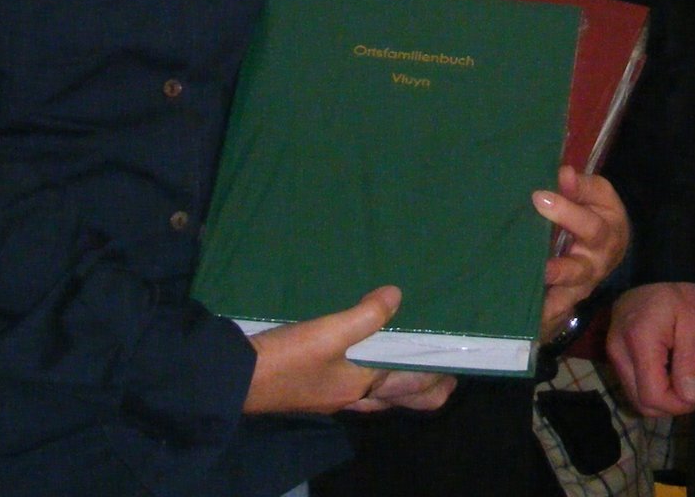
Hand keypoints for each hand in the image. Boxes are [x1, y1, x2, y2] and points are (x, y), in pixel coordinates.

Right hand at [244, 286, 451, 415]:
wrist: (235, 379)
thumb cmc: (285, 360)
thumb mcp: (328, 332)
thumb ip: (366, 315)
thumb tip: (396, 296)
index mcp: (364, 386)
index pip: (415, 389)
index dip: (439, 377)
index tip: (459, 360)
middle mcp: (354, 396)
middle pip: (402, 397)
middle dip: (425, 383)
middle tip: (442, 360)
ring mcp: (335, 395)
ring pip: (380, 391)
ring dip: (400, 377)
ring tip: (411, 351)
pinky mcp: (317, 387)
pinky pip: (358, 384)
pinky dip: (373, 371)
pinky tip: (367, 351)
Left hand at [534, 166, 630, 338]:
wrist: (614, 248)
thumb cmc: (600, 215)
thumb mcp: (598, 195)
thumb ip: (581, 186)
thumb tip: (563, 173)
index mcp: (606, 234)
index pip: (588, 225)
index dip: (565, 211)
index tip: (538, 196)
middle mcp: (594, 265)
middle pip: (578, 268)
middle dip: (558, 269)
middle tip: (538, 264)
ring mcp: (580, 287)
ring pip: (565, 295)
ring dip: (545, 295)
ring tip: (527, 291)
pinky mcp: (566, 301)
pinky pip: (553, 311)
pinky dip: (540, 315)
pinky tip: (521, 314)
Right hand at [606, 280, 694, 415]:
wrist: (654, 267)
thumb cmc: (677, 290)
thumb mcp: (693, 320)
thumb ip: (690, 360)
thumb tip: (690, 398)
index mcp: (639, 342)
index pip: (652, 396)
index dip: (678, 405)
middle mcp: (618, 353)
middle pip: (642, 403)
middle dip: (673, 404)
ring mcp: (613, 353)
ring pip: (636, 397)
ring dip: (664, 397)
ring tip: (688, 378)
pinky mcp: (615, 353)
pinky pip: (634, 384)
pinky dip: (654, 387)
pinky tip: (672, 371)